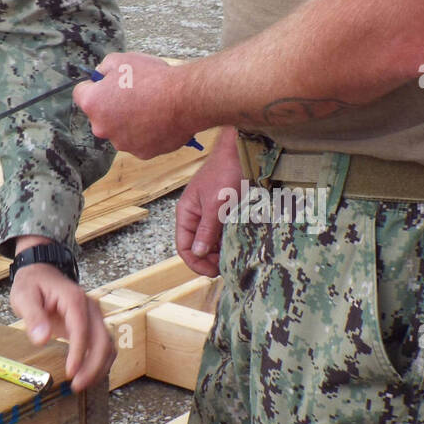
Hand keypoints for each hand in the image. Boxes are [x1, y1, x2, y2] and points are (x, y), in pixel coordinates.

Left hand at [10, 255, 114, 392]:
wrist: (40, 273)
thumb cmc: (32, 284)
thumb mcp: (24, 296)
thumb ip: (33, 317)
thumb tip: (42, 339)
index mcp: (74, 299)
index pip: (82, 329)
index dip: (79, 353)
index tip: (70, 373)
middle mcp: (90, 307)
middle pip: (103, 340)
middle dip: (93, 366)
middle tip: (77, 385)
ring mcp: (94, 316)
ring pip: (108, 345)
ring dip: (99, 367)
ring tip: (82, 384)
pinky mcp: (92, 325)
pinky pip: (103, 346)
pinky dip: (100, 362)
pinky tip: (87, 374)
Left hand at [73, 51, 196, 158]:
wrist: (183, 99)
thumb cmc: (151, 77)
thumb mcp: (121, 60)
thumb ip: (104, 67)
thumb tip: (100, 76)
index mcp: (92, 104)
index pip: (81, 93)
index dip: (94, 85)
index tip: (106, 83)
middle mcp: (102, 128)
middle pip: (101, 115)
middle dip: (113, 106)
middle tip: (133, 94)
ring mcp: (122, 143)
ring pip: (121, 130)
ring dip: (130, 121)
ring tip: (150, 107)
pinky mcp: (141, 153)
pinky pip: (140, 141)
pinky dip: (147, 133)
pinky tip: (159, 120)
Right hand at [175, 128, 242, 276]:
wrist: (241, 151)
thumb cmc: (225, 172)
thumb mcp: (216, 204)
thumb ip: (207, 230)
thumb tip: (197, 254)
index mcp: (186, 213)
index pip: (183, 246)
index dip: (195, 262)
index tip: (213, 272)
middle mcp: (195, 215)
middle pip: (197, 246)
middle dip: (209, 259)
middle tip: (227, 267)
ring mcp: (209, 213)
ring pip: (211, 241)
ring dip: (220, 251)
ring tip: (235, 258)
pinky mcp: (223, 211)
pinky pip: (222, 232)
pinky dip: (228, 241)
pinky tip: (239, 245)